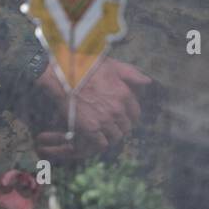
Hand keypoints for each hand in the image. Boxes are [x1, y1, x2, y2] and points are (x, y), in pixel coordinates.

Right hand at [33, 58, 151, 161]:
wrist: (60, 76)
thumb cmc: (84, 68)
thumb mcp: (111, 65)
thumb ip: (131, 73)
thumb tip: (147, 81)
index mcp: (124, 94)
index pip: (135, 113)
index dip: (129, 115)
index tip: (122, 115)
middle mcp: (117, 109)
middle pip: (126, 127)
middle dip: (120, 126)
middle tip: (111, 124)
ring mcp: (104, 120)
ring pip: (116, 136)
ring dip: (110, 135)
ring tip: (102, 131)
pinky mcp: (90, 129)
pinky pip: (102, 143)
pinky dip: (99, 142)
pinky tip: (94, 137)